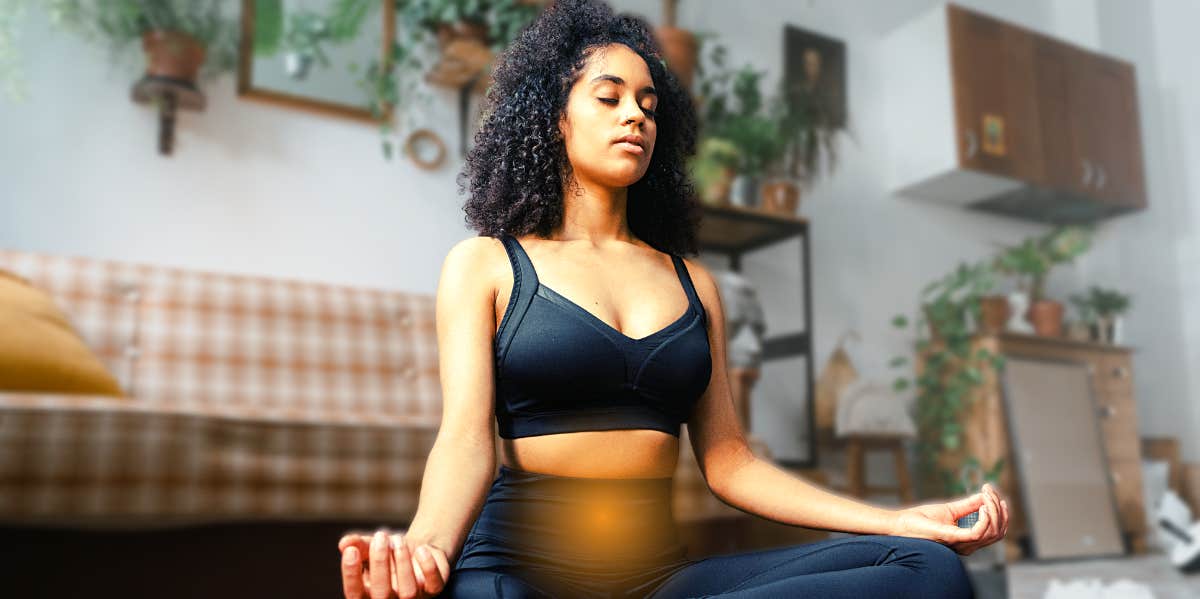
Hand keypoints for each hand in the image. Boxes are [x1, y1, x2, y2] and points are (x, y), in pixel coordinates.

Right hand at [339, 528, 451, 598]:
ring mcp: (414, 598)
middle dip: (380, 563)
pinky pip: (434, 585)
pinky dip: (428, 567)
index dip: (351, 575)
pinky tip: (421, 550)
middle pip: (382, 594)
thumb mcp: (370, 546)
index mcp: (369, 595)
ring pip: (408, 592)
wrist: (418, 548)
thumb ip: (357, 545)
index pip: (355, 595)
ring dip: (402, 563)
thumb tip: (344, 543)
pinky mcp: (434, 589)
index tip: (350, 551)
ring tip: (398, 539)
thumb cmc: (389, 552)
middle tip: (380, 536)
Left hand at [889, 482, 1009, 555]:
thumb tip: (985, 495)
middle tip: (991, 492)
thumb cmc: (922, 518)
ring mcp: (960, 543)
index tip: (994, 494)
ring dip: (994, 512)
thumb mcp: (951, 509)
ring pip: (991, 533)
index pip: (995, 531)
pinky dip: (985, 519)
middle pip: (997, 533)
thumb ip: (969, 505)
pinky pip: (977, 533)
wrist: (901, 523)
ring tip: (987, 496)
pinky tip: (983, 507)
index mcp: (968, 540)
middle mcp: (967, 545)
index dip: (1000, 514)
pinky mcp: (952, 538)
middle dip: (1000, 511)